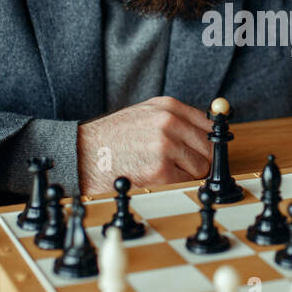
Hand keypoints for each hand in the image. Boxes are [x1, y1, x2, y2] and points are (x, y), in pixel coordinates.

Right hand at [76, 96, 212, 193]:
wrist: (83, 154)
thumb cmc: (112, 137)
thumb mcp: (145, 114)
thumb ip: (175, 119)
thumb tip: (206, 132)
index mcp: (168, 107)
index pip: (209, 125)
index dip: (208, 142)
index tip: (205, 151)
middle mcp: (169, 122)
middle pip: (208, 147)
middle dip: (199, 160)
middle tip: (181, 165)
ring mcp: (165, 146)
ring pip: (200, 167)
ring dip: (186, 174)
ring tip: (162, 170)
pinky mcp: (160, 170)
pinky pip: (185, 182)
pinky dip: (174, 184)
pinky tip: (155, 178)